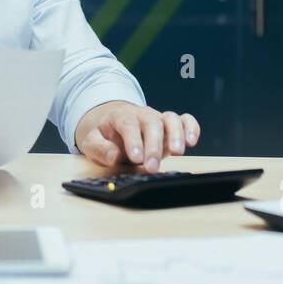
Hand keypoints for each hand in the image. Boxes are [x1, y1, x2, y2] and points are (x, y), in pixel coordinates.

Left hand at [74, 101, 200, 172]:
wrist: (110, 123)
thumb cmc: (102, 135)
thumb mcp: (90, 142)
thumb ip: (99, 149)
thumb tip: (113, 156)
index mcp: (120, 117)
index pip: (128, 125)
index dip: (133, 140)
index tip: (136, 158)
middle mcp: (141, 115)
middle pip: (151, 124)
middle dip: (154, 146)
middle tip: (152, 168)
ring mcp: (157, 119)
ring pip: (170, 119)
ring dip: (176, 134)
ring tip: (177, 153)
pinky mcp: (169, 125)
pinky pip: (184, 120)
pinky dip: (191, 127)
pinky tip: (192, 141)